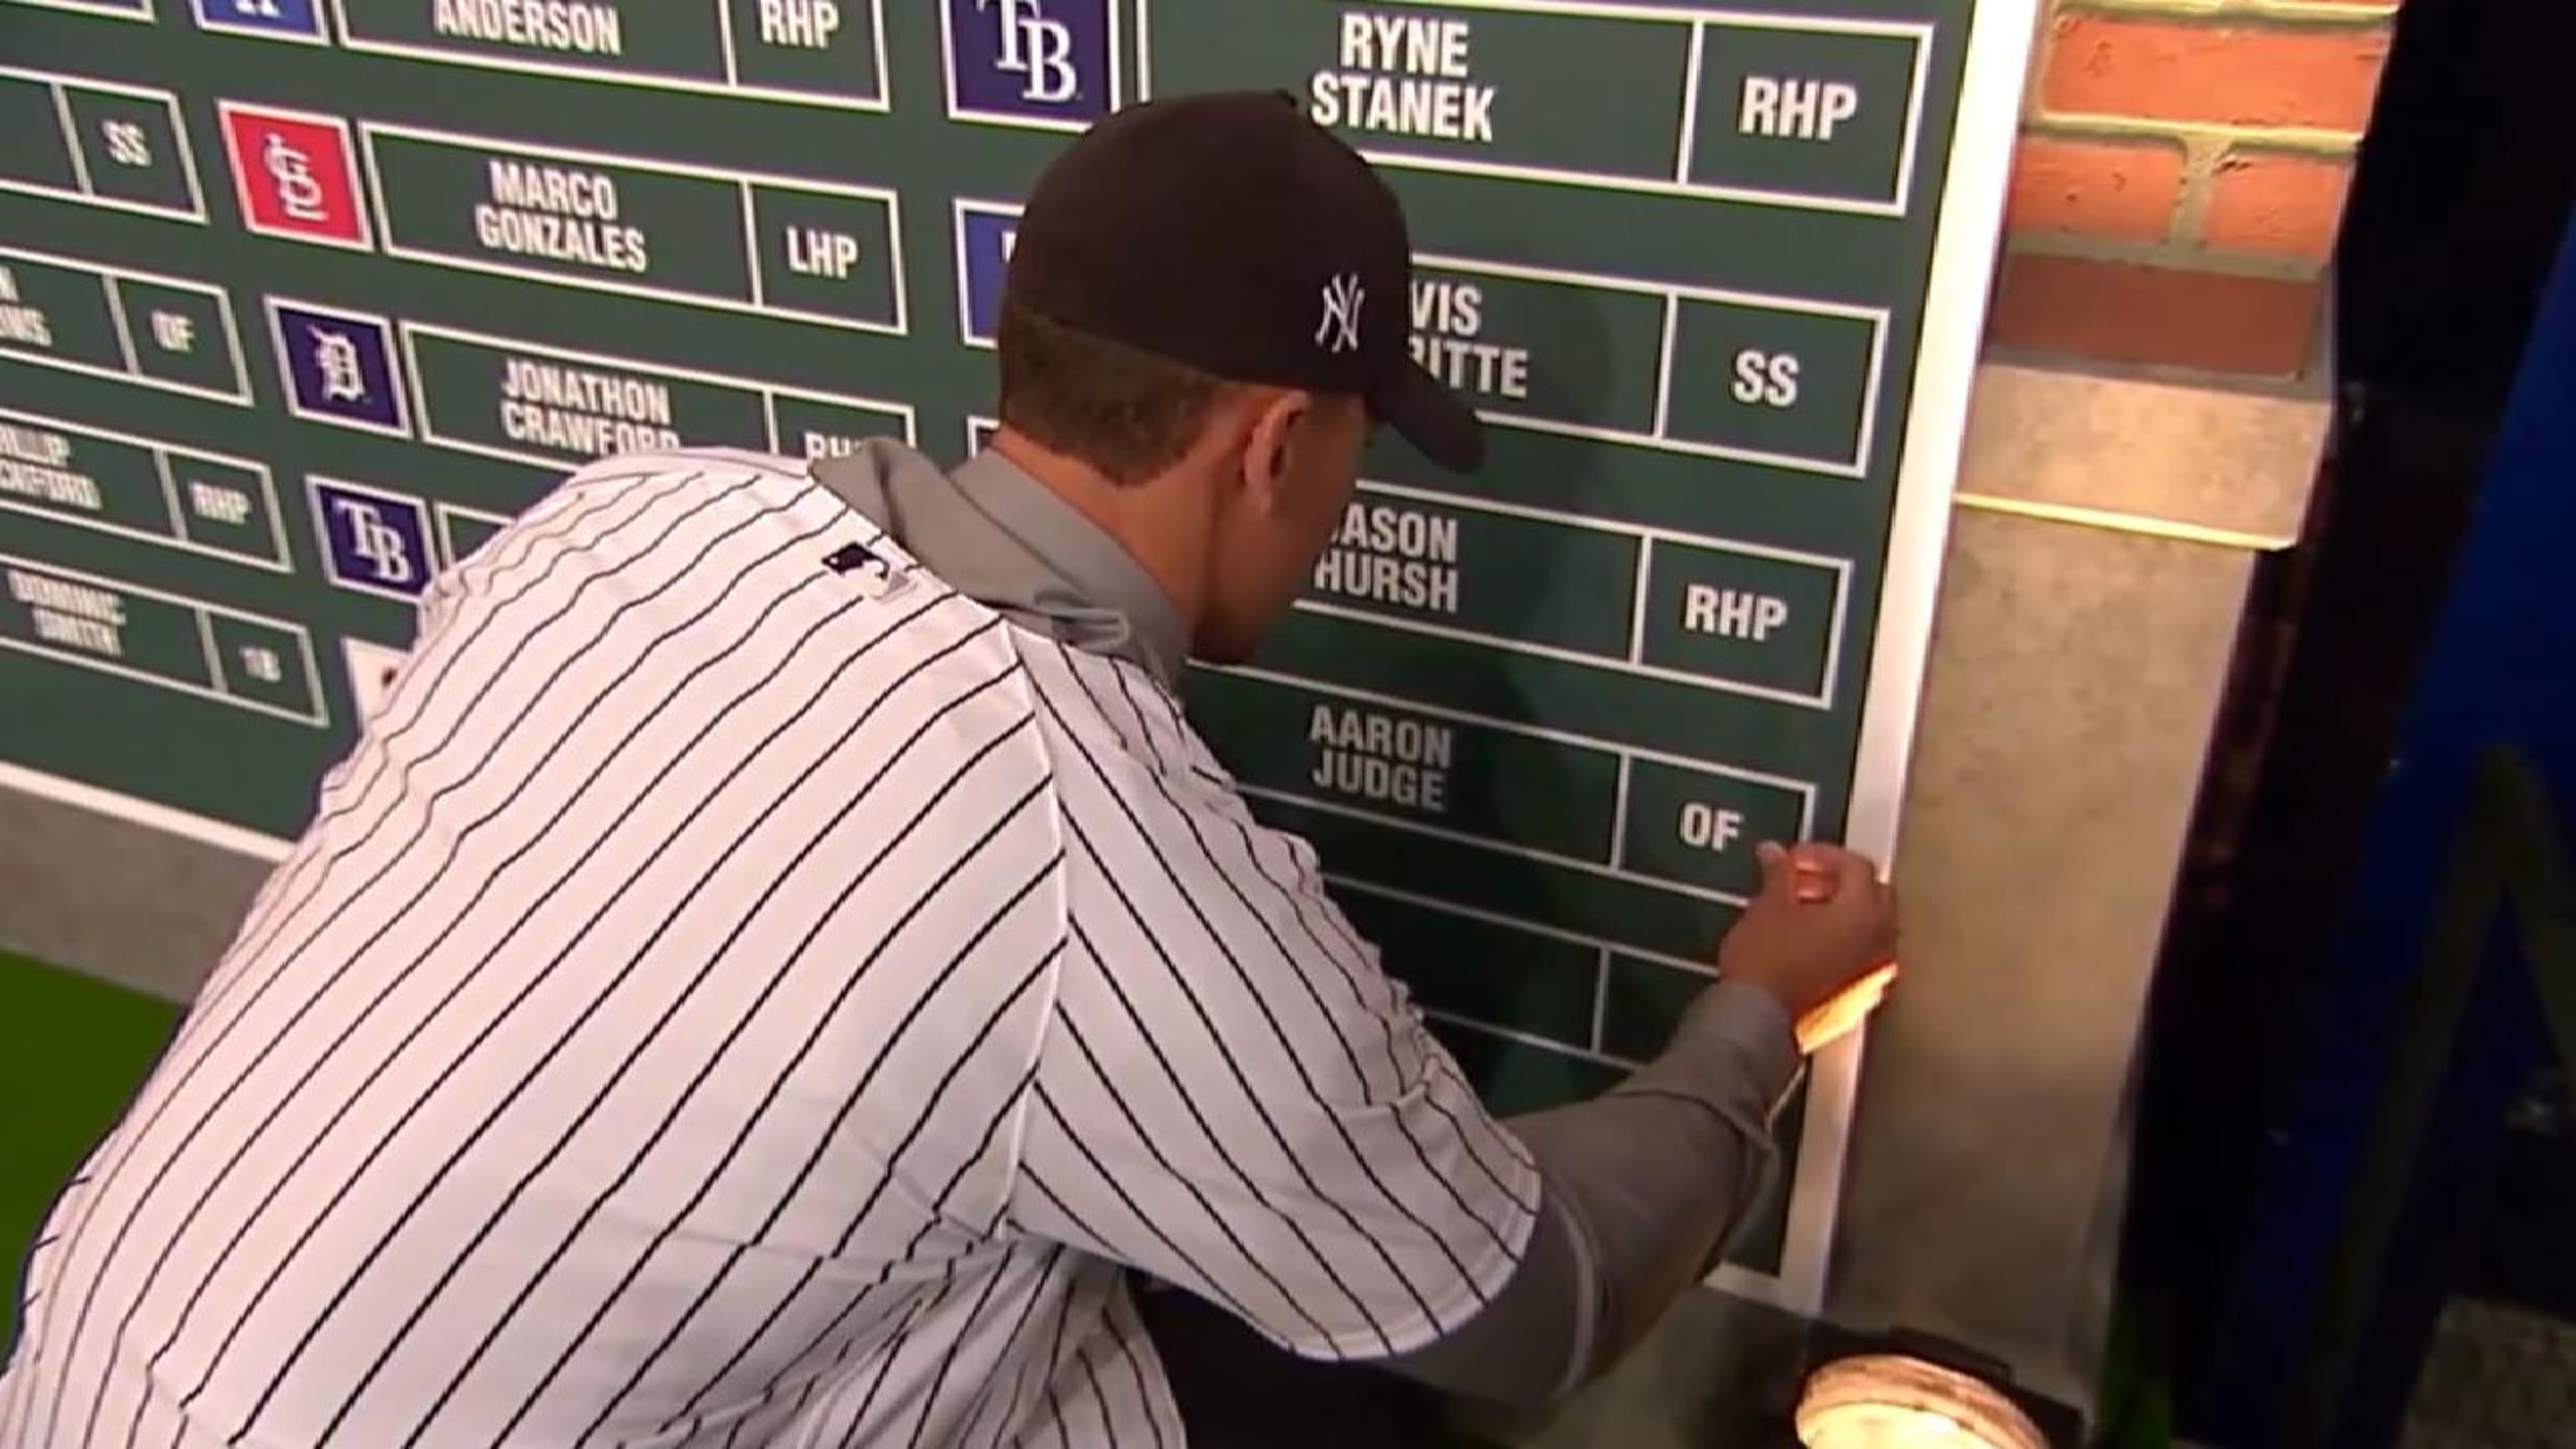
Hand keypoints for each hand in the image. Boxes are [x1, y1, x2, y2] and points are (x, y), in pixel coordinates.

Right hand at [1717, 841, 1899, 1052]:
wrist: (1759, 1025)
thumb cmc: (1767, 968)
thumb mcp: (1768, 907)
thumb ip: (1779, 874)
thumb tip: (1776, 857)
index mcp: (1865, 913)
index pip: (1856, 867)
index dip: (1822, 855)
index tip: (1793, 859)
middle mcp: (1880, 945)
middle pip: (1872, 897)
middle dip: (1838, 884)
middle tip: (1801, 881)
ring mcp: (1872, 977)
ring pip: (1869, 932)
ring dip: (1840, 917)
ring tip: (1800, 914)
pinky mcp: (1857, 1002)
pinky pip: (1858, 963)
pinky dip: (1839, 947)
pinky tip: (1805, 947)